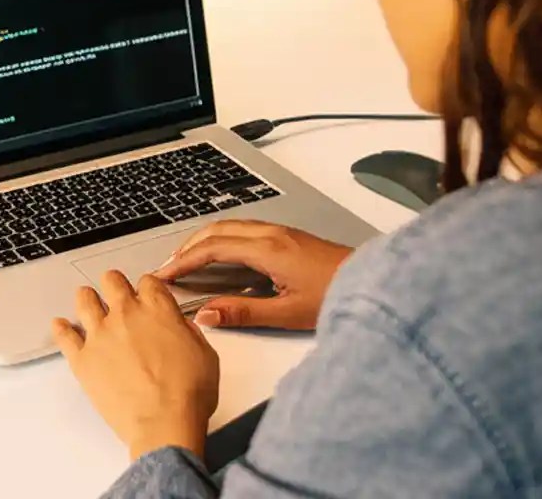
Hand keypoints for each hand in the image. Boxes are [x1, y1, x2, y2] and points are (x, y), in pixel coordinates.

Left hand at [52, 271, 218, 460]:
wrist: (163, 424)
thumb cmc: (186, 396)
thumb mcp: (206, 356)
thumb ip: (188, 333)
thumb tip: (179, 327)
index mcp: (158, 311)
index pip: (147, 282)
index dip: (147, 287)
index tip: (146, 294)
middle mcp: (126, 315)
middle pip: (112, 281)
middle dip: (115, 285)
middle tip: (115, 293)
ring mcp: (100, 335)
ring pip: (84, 300)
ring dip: (87, 299)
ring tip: (88, 302)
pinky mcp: (82, 358)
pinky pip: (64, 335)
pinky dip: (61, 329)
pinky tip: (61, 326)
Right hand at [157, 220, 351, 329]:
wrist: (376, 283)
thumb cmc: (339, 296)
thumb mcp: (288, 314)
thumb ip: (243, 313)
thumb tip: (208, 315)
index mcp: (268, 250)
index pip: (212, 249)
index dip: (183, 262)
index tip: (165, 275)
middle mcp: (272, 234)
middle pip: (216, 230)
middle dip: (187, 247)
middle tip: (169, 267)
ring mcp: (281, 232)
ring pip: (230, 226)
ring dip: (204, 240)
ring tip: (188, 260)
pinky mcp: (288, 236)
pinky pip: (244, 229)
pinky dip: (222, 239)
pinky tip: (221, 255)